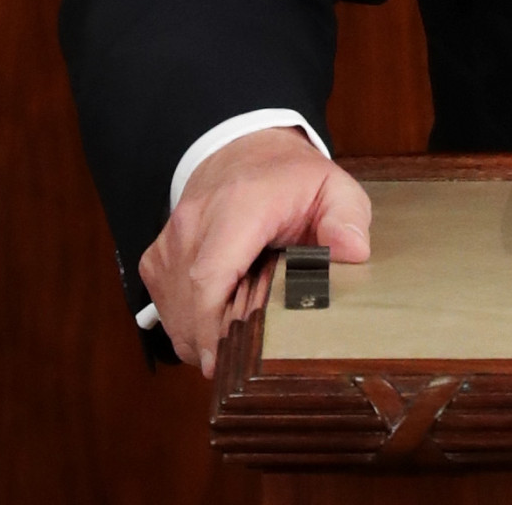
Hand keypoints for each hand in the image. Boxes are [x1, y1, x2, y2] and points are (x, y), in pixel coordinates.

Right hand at [138, 127, 370, 377]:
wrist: (245, 150)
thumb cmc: (290, 177)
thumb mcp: (333, 187)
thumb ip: (348, 218)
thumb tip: (354, 253)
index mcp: (239, 206)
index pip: (209, 276)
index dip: (213, 326)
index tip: (227, 361)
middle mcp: (194, 223)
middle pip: (189, 304)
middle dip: (215, 343)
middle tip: (248, 361)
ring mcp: (169, 242)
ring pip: (173, 313)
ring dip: (203, 337)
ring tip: (242, 335)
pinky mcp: (156, 259)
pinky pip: (165, 308)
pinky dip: (190, 325)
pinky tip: (222, 319)